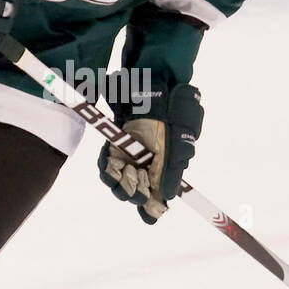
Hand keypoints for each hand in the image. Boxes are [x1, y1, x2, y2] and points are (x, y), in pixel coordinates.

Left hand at [98, 84, 202, 223]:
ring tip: (120, 168)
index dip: (151, 208)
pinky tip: (109, 156)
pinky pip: (107, 162)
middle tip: (132, 179)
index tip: (147, 213)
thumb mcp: (182, 133)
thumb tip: (168, 194)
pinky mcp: (116, 141)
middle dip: (132, 192)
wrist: (155, 75)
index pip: (158, 196)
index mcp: (168, 164)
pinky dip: (106, 164)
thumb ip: (174, 165)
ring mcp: (132, 153)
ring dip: (116, 181)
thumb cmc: (175, 104)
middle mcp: (149, 162)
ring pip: (118, 180)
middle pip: (136, 191)